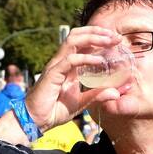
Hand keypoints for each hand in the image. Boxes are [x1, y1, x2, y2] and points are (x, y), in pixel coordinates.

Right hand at [0, 27, 130, 144]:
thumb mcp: (82, 103)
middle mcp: (62, 61)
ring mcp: (57, 65)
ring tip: (109, 41)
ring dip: (93, 38)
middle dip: (98, 32)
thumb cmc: (54, 111)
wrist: (36, 120)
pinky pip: (70, 60)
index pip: (84, 43)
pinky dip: (86, 59)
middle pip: (79, 35)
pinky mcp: (53, 74)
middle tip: (116, 37)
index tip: (116, 40)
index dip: (99, 38)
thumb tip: (116, 94)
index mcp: (69, 66)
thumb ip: (97, 96)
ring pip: (74, 41)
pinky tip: (99, 62)